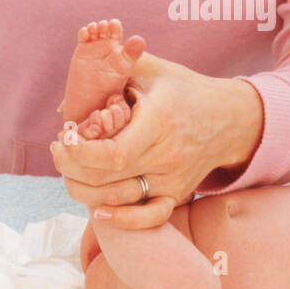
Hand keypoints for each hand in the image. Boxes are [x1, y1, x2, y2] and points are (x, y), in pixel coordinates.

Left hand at [50, 51, 263, 229]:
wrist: (231, 117)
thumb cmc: (183, 89)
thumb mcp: (151, 68)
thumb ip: (110, 72)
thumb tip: (67, 105)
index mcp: (159, 121)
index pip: (114, 153)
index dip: (80, 153)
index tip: (63, 139)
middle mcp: (168, 155)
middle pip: (108, 178)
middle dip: (71, 168)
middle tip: (58, 151)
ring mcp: (174, 179)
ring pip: (120, 199)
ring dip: (84, 190)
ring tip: (69, 170)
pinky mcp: (178, 193)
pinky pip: (151, 217)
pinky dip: (123, 220)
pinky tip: (99, 212)